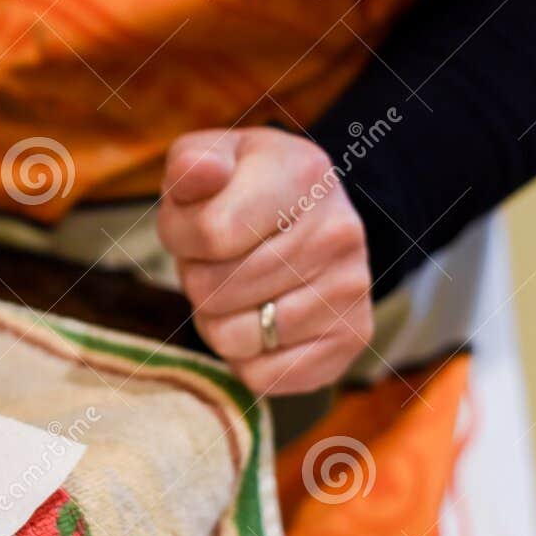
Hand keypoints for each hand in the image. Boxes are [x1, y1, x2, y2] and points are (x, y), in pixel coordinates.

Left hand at [156, 128, 374, 395]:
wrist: (309, 214)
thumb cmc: (243, 189)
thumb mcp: (213, 158)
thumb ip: (192, 163)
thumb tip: (203, 174)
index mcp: (304, 174)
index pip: (211, 234)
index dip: (183, 237)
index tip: (200, 225)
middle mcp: (339, 231)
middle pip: (214, 291)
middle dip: (198, 279)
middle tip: (220, 261)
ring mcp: (351, 288)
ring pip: (235, 339)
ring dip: (218, 320)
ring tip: (239, 289)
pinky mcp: (352, 338)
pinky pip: (264, 377)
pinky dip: (246, 358)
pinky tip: (261, 320)